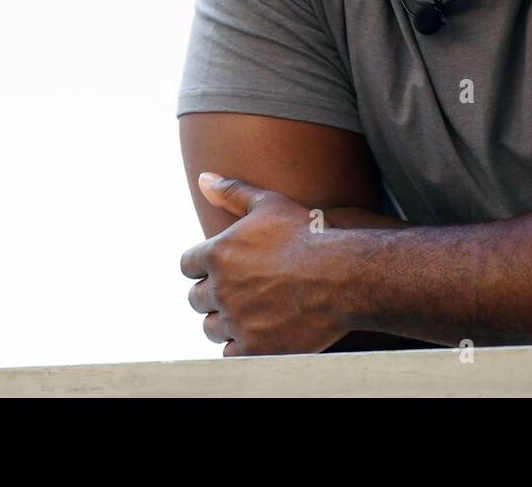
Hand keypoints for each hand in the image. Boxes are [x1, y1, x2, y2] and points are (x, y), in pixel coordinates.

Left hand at [180, 173, 351, 355]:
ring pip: (212, 327)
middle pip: (197, 298)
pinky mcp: (255, 348)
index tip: (222, 269)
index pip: (188, 265)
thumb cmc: (308, 235)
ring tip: (252, 312)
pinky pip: (231, 353)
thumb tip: (204, 178)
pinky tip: (261, 332)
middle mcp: (221, 289)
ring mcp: (237, 321)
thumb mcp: (270, 204)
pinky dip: (241, 346)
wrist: (344, 276)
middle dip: (214, 294)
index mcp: (218, 254)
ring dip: (226, 321)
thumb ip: (233, 192)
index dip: (203, 267)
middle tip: (242, 291)